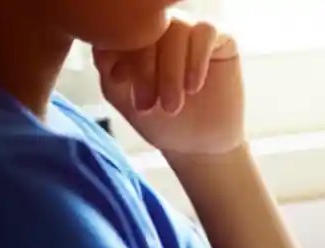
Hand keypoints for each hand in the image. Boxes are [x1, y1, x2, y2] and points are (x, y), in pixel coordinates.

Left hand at [94, 14, 244, 156]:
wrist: (199, 146)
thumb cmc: (158, 120)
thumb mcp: (121, 94)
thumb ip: (107, 63)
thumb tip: (104, 38)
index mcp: (133, 34)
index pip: (121, 24)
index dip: (118, 51)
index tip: (121, 82)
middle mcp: (162, 26)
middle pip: (149, 25)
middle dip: (145, 66)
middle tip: (148, 105)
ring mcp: (191, 30)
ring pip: (177, 27)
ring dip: (171, 70)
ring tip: (172, 106)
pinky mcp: (220, 39)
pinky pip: (206, 31)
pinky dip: (197, 60)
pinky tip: (193, 87)